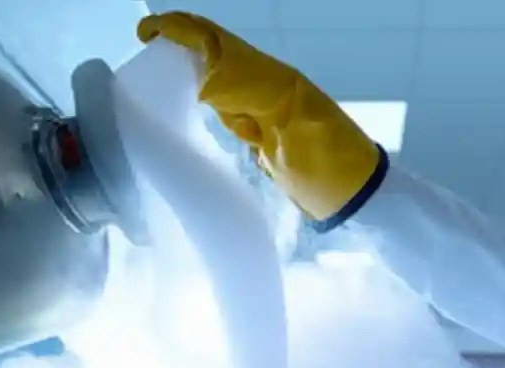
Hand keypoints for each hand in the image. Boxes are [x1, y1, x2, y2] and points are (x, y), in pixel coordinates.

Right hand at [137, 13, 384, 226]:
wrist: (358, 196)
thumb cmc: (329, 176)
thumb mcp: (287, 148)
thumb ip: (249, 120)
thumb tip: (207, 90)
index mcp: (275, 85)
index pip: (221, 48)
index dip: (185, 34)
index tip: (150, 34)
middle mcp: (272, 84)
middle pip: (221, 49)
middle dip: (183, 38)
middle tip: (146, 41)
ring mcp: (272, 103)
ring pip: (225, 68)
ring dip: (192, 60)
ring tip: (157, 63)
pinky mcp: (270, 124)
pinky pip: (234, 94)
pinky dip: (208, 87)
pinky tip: (189, 96)